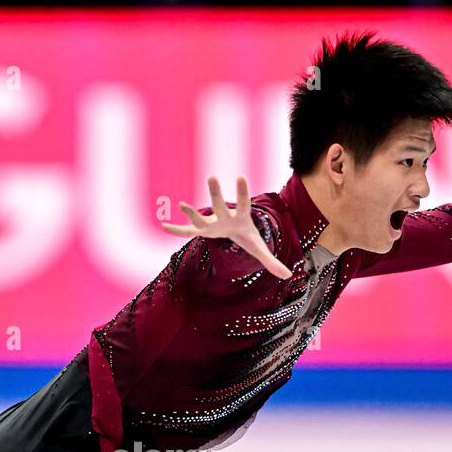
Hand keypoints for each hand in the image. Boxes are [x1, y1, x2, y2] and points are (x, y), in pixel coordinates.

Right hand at [161, 174, 291, 279]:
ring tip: (181, 204)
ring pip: (201, 217)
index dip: (242, 192)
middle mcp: (224, 217)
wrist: (234, 229)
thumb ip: (273, 261)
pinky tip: (163, 225)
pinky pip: (187, 232)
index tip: (240, 176)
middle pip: (220, 205)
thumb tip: (288, 275)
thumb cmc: (248, 236)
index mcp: (241, 218)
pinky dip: (176, 230)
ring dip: (192, 212)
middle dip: (216, 193)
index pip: (244, 203)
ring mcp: (212, 223)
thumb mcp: (260, 248)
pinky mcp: (202, 231)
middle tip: (211, 177)